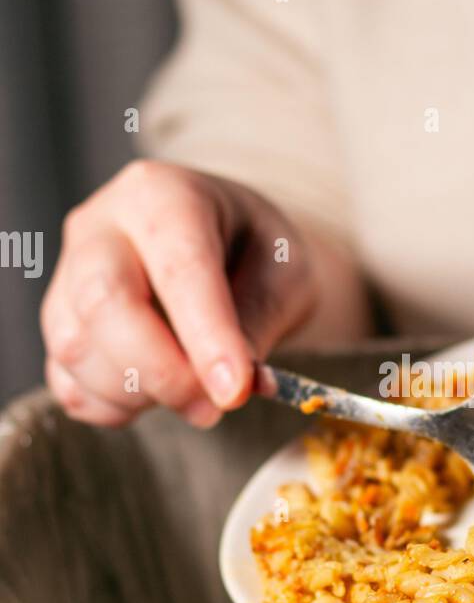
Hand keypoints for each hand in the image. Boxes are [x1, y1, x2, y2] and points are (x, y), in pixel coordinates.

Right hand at [41, 160, 315, 426]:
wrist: (232, 250)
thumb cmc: (258, 255)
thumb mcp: (284, 274)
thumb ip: (257, 324)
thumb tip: (228, 387)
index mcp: (164, 195)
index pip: (179, 268)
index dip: (206, 337)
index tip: (234, 391)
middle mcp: (100, 226)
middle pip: (104, 302)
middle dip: (162, 371)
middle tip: (213, 406)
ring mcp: (67, 276)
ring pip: (77, 349)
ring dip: (140, 394)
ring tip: (194, 394)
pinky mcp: (59, 324)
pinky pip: (68, 383)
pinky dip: (114, 407)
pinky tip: (158, 395)